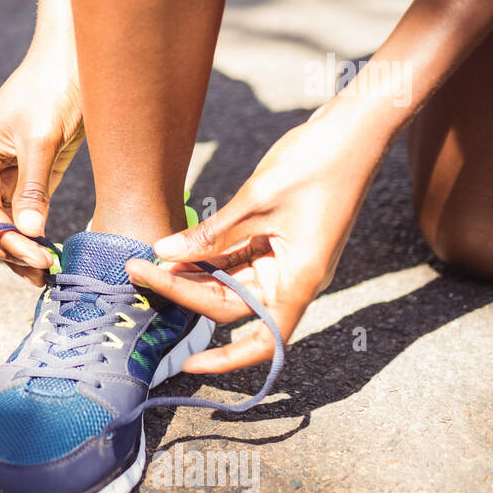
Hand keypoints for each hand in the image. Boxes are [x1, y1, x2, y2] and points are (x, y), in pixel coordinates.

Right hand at [0, 43, 83, 284]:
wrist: (75, 55)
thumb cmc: (53, 86)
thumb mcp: (43, 138)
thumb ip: (35, 186)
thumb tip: (29, 232)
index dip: (6, 240)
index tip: (38, 257)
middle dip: (10, 250)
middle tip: (42, 271)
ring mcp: (8, 172)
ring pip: (7, 223)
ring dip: (23, 247)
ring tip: (48, 270)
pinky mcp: (32, 173)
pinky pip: (27, 212)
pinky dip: (36, 234)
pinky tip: (52, 250)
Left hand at [125, 103, 382, 371]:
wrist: (353, 127)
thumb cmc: (318, 163)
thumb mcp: (256, 200)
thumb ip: (210, 233)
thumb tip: (163, 253)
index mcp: (299, 280)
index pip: (262, 340)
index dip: (226, 360)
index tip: (187, 364)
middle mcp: (292, 277)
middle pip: (231, 305)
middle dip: (184, 292)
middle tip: (138, 271)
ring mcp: (285, 259)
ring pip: (229, 282)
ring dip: (191, 274)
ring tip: (149, 259)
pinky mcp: (277, 239)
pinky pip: (235, 259)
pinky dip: (205, 256)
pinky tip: (174, 247)